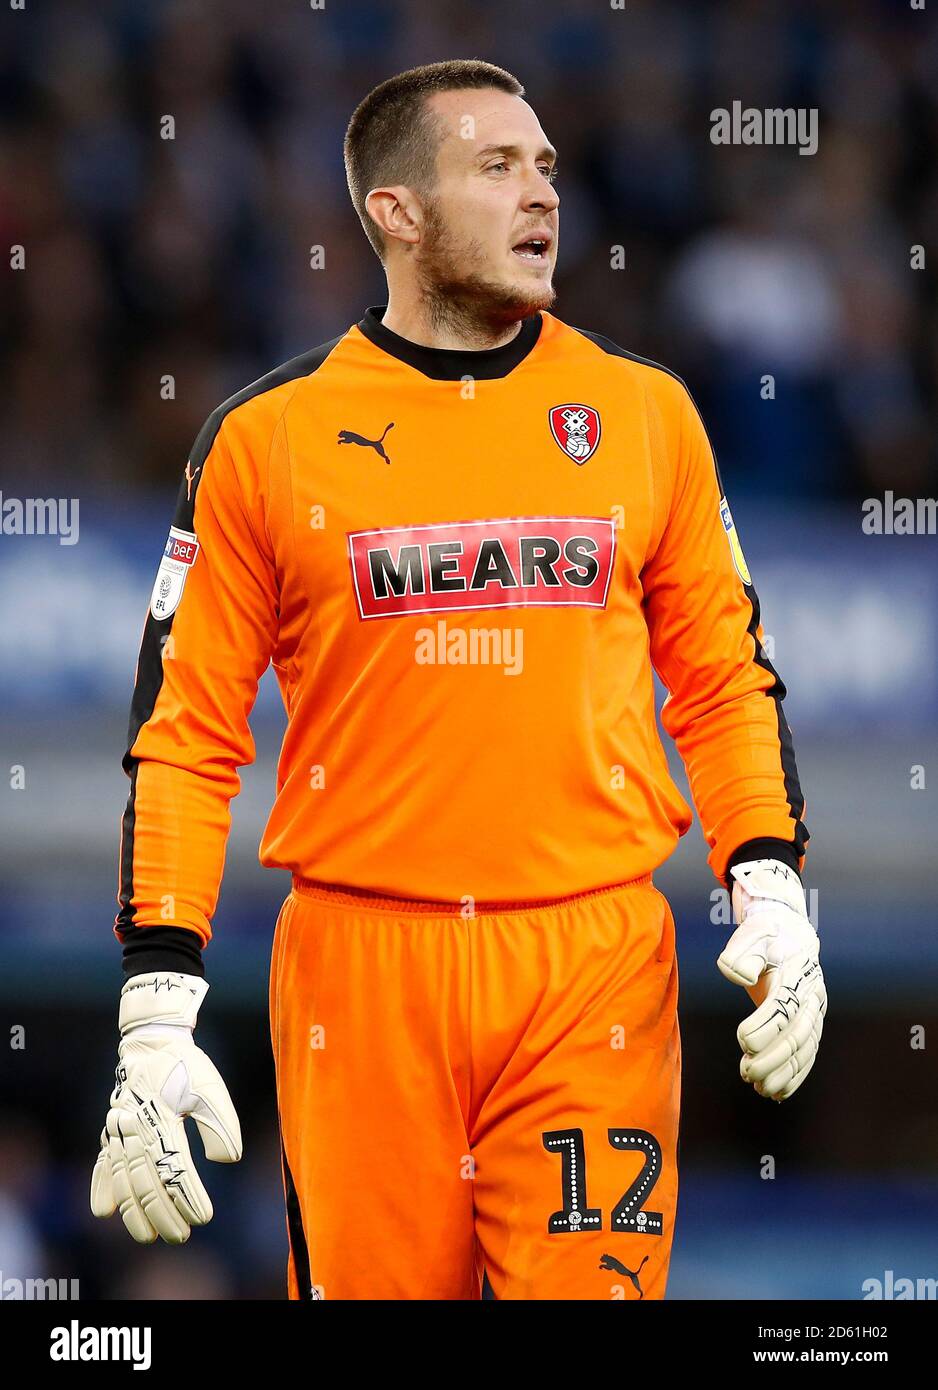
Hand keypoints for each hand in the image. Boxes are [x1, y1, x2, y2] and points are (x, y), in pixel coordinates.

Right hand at [91, 972, 241, 1243]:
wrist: (151, 1043)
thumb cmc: (186, 1067)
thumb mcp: (210, 1089)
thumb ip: (220, 1125)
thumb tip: (226, 1161)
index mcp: (162, 1119)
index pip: (175, 1168)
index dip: (188, 1196)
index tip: (203, 1217)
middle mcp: (136, 1129)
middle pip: (147, 1182)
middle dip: (163, 1214)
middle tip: (180, 1236)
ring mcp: (120, 1131)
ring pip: (123, 1180)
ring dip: (134, 1211)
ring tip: (146, 1236)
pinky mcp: (111, 1131)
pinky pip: (103, 1163)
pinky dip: (101, 1188)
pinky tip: (104, 1212)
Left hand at [717, 860, 825, 1101]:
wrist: (791, 935)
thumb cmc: (765, 937)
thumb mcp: (751, 935)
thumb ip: (741, 953)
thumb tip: (742, 977)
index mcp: (796, 974)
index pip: (784, 1006)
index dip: (765, 1027)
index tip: (742, 1040)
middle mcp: (811, 996)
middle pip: (797, 1034)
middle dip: (773, 1058)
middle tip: (747, 1073)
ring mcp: (815, 1014)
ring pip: (804, 1050)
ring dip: (783, 1073)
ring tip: (759, 1088)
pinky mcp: (812, 1026)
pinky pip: (808, 1056)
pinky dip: (794, 1076)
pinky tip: (776, 1092)